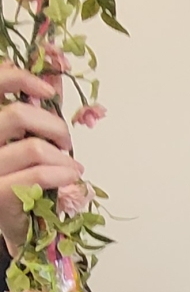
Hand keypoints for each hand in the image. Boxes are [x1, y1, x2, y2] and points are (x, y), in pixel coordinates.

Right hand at [0, 63, 81, 255]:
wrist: (13, 220)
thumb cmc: (18, 176)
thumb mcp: (24, 137)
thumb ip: (35, 105)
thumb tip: (53, 70)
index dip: (21, 79)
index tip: (49, 91)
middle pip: (18, 114)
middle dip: (54, 126)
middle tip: (66, 141)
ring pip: (33, 147)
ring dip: (62, 156)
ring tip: (73, 166)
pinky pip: (37, 175)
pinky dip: (61, 174)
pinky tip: (70, 176)